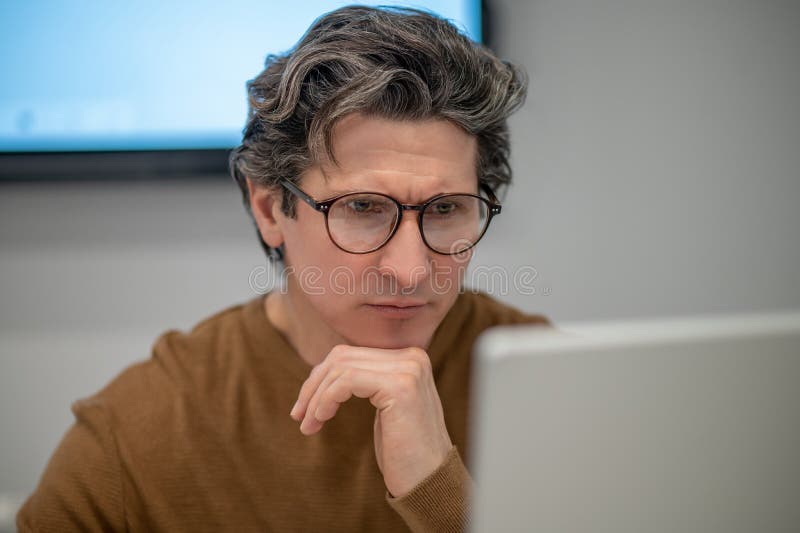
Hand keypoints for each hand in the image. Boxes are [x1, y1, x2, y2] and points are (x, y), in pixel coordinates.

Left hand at [289, 344, 453, 496]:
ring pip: (341, 368)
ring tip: (308, 424)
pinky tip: (321, 420)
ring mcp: (408, 369)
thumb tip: (324, 370)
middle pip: (342, 357)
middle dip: (313, 385)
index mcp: (410, 358)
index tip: (304, 407)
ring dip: (315, 397)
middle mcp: (413, 357)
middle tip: (299, 415)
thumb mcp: (385, 408)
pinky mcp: (400, 386)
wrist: (432, 482)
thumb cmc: (405, 452)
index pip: (351, 354)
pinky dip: (326, 399)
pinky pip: (346, 382)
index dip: (320, 378)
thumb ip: (368, 381)